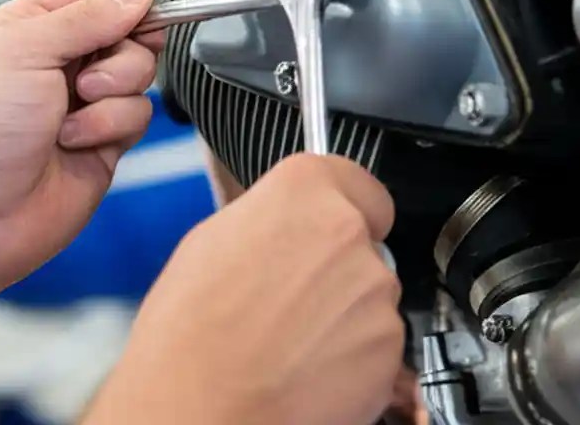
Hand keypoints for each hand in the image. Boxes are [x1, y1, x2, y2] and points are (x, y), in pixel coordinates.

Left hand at [0, 0, 161, 289]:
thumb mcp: (26, 50)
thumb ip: (88, 16)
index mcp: (26, 28)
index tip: (142, 8)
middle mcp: (55, 61)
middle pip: (124, 31)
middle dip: (121, 53)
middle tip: (88, 79)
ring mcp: (82, 101)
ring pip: (138, 74)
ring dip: (112, 95)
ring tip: (72, 117)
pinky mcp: (103, 138)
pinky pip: (137, 114)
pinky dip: (111, 127)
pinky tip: (75, 144)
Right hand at [85, 154, 410, 424]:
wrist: (204, 410)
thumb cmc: (189, 335)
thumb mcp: (208, 243)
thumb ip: (266, 219)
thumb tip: (282, 224)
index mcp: (303, 191)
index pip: (353, 178)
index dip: (340, 203)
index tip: (328, 219)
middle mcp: (349, 233)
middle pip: (361, 240)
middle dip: (334, 264)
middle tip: (286, 293)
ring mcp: (375, 292)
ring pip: (369, 293)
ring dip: (342, 310)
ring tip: (287, 336)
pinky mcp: (390, 348)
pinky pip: (377, 341)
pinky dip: (351, 354)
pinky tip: (304, 365)